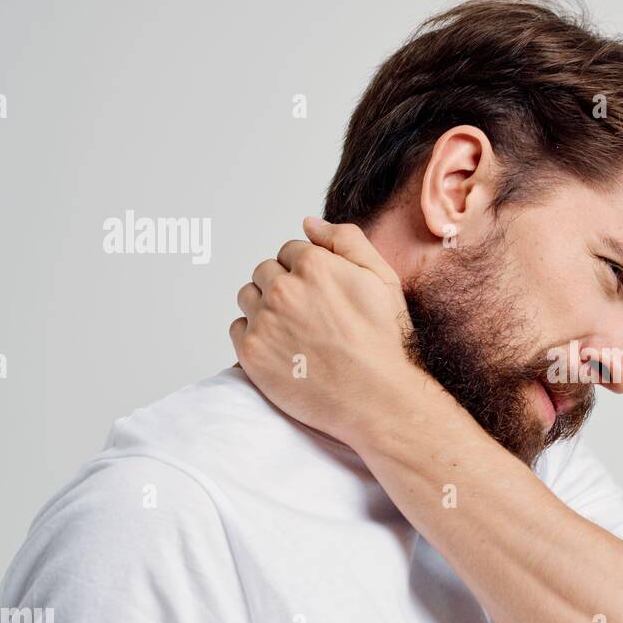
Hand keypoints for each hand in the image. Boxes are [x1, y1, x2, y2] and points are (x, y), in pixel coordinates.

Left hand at [230, 217, 427, 449]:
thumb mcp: (382, 279)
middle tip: (310, 316)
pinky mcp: (250, 352)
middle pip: (265, 271)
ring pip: (248, 297)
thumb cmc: (385, 342)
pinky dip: (254, 335)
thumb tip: (308, 222)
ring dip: (265, 307)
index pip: (291, 251)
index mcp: (314, 264)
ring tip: (295, 332)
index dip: (308, 272)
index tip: (323, 296)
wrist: (378, 399)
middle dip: (283, 286)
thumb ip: (346, 240)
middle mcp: (283, 288)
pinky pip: (237, 328)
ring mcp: (264, 321)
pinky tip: (283, 350)